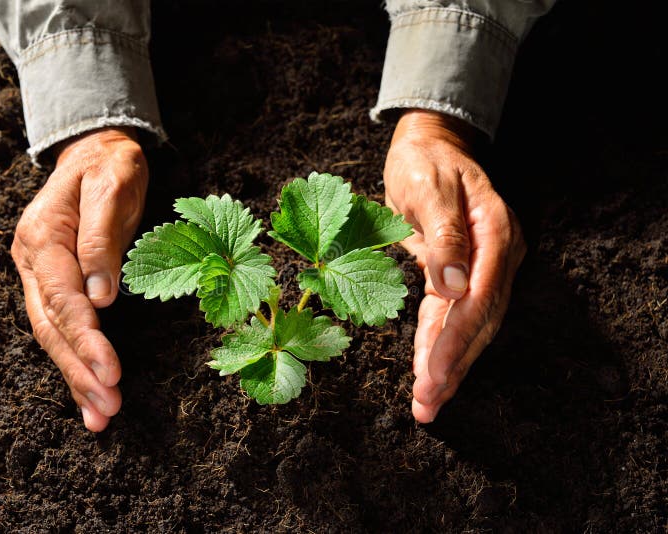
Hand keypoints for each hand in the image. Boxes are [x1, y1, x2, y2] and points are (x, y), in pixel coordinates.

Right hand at [11, 127, 147, 431]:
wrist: (97, 151)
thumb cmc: (110, 165)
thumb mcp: (112, 187)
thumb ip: (102, 239)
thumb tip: (101, 297)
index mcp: (42, 236)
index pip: (62, 297)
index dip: (86, 336)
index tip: (110, 370)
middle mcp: (33, 262)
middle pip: (51, 327)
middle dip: (80, 370)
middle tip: (108, 408)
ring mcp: (40, 276)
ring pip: (53, 336)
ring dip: (77, 377)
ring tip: (100, 417)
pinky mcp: (56, 286)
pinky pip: (62, 330)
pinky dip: (76, 363)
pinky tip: (91, 396)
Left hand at [383, 111, 525, 422]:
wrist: (430, 144)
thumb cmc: (425, 160)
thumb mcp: (429, 188)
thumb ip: (443, 237)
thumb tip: (453, 288)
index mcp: (495, 232)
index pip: (481, 297)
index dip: (457, 339)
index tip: (433, 372)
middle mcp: (498, 255)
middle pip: (479, 320)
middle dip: (452, 365)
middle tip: (428, 403)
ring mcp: (485, 267)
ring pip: (468, 326)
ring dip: (448, 365)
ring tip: (428, 403)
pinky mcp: (464, 274)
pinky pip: (452, 315)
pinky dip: (438, 345)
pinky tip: (427, 372)